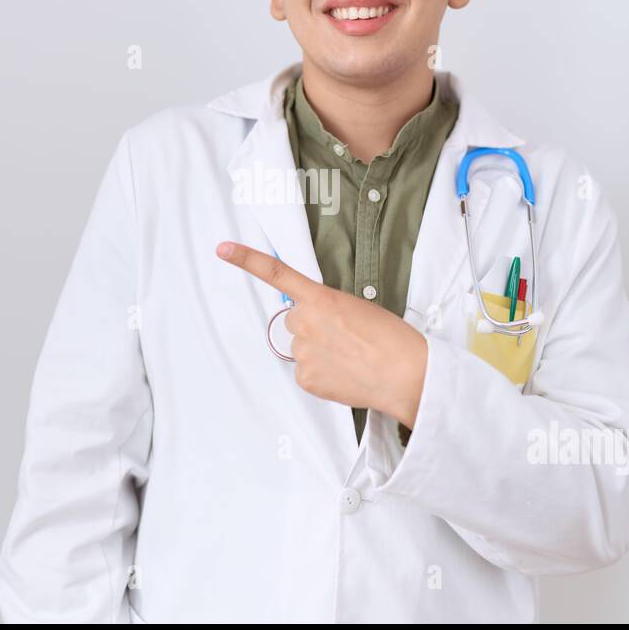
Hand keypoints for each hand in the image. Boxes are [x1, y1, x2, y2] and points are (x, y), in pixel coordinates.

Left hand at [216, 241, 426, 428]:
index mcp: (320, 299)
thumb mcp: (359, 307)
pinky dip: (322, 374)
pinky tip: (345, 374)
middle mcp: (305, 323)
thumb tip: (318, 325)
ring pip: (301, 348)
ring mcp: (302, 352)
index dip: (246, 260)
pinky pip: (307, 373)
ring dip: (319, 351)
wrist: (405, 374)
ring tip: (351, 358)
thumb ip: (329, 309)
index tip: (223, 250)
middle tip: (343, 337)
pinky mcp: (305, 379)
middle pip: (294, 321)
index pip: (276, 274)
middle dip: (312, 327)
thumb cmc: (391, 338)